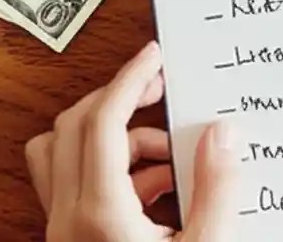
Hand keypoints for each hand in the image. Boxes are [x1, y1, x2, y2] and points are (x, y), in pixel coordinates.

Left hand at [24, 41, 237, 241]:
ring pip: (64, 153)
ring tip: (169, 153)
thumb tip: (221, 136)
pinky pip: (74, 185)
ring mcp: (61, 230)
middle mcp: (68, 217)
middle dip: (118, 98)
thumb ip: (215, 191)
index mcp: (99, 213)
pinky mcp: (68, 240)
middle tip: (157, 90)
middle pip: (73, 125)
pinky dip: (113, 170)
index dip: (129, 79)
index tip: (151, 58)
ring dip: (116, 138)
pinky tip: (159, 188)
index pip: (102, 121)